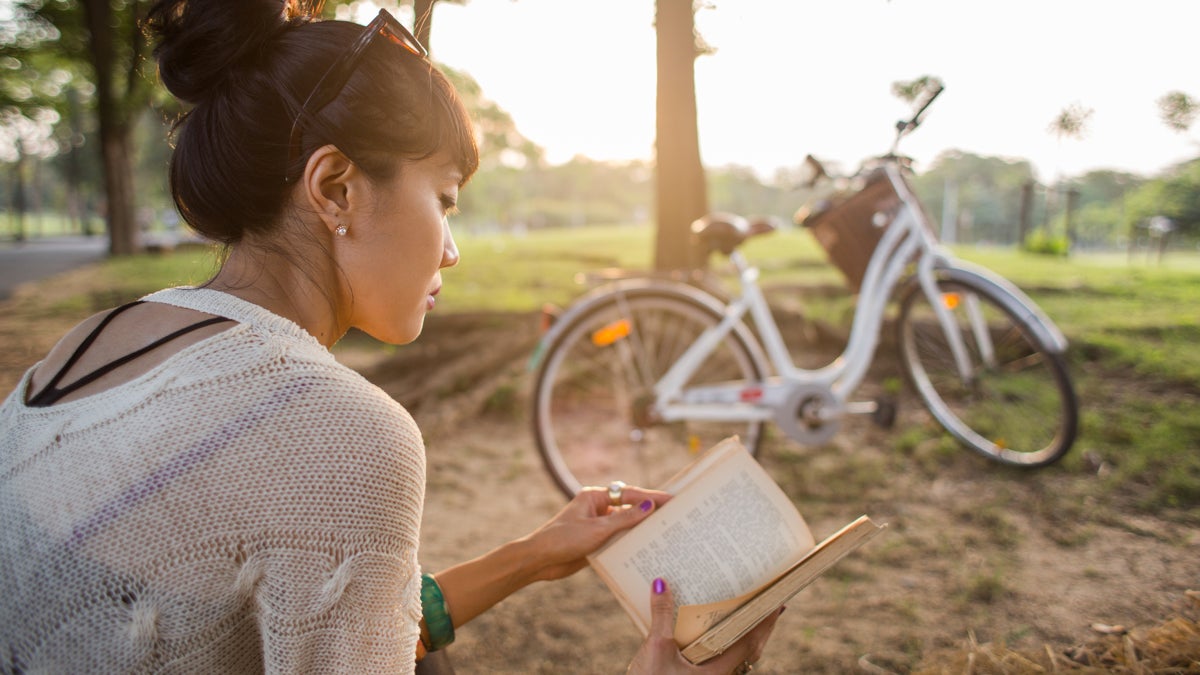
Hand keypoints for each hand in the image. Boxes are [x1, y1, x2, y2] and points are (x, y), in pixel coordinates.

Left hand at [520, 484, 671, 581]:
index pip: (629, 494)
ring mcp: (597, 526)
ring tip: (665, 533)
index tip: (671, 499)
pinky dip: (631, 543)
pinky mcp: (596, 543)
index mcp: (594, 497)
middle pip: (629, 508)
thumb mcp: (597, 529)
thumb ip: (624, 518)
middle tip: (673, 515)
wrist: (539, 561)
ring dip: (641, 529)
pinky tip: (646, 549)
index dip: (651, 497)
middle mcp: (597, 509)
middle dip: (649, 512)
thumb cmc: (563, 539)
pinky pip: (618, 540)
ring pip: (625, 525)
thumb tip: (649, 506)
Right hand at [627, 578, 780, 674]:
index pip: (751, 643)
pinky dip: (725, 642)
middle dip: (760, 626)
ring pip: (736, 656)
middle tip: (768, 602)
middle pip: (749, 650)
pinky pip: (721, 659)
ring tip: (746, 611)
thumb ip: (662, 615)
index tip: (777, 602)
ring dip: (743, 634)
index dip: (765, 622)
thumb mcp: (656, 648)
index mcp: (718, 672)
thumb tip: (661, 584)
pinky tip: (715, 631)